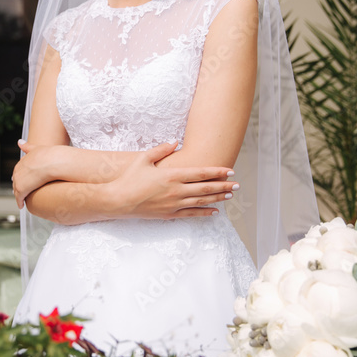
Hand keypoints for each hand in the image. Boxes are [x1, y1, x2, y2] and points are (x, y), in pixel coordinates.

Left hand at [12, 140, 57, 208]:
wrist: (53, 161)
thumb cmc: (49, 155)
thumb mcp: (36, 148)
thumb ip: (27, 146)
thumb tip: (19, 141)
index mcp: (21, 162)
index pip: (18, 172)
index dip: (22, 178)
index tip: (25, 182)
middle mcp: (17, 171)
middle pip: (16, 182)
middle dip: (19, 187)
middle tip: (23, 193)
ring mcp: (18, 180)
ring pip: (16, 190)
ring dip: (19, 196)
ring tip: (22, 200)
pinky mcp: (21, 189)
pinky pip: (19, 198)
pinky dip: (20, 202)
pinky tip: (21, 205)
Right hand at [102, 141, 237, 219]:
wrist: (118, 200)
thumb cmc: (129, 178)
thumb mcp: (144, 159)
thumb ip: (162, 149)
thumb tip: (176, 141)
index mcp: (172, 175)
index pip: (201, 173)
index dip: (218, 172)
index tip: (230, 171)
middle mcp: (176, 190)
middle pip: (206, 188)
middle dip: (224, 186)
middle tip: (237, 185)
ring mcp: (174, 204)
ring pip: (202, 201)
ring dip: (218, 198)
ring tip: (230, 196)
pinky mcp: (169, 214)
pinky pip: (191, 214)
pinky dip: (204, 213)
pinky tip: (214, 212)